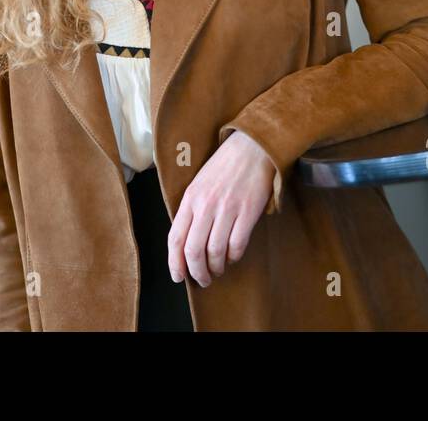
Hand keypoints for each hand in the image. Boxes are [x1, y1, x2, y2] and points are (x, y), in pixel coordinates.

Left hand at [166, 128, 275, 286]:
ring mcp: (227, 209)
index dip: (175, 263)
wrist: (252, 147)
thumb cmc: (224, 165)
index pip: (175, 238)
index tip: (178, 276)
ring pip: (215, 251)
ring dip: (216, 267)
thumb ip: (191, 209)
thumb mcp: (199, 183)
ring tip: (217, 270)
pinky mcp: (248, 212)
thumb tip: (186, 240)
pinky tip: (232, 257)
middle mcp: (205, 205)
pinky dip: (233, 257)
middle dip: (197, 272)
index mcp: (190, 198)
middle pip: (194, 251)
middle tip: (202, 279)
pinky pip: (237, 244)